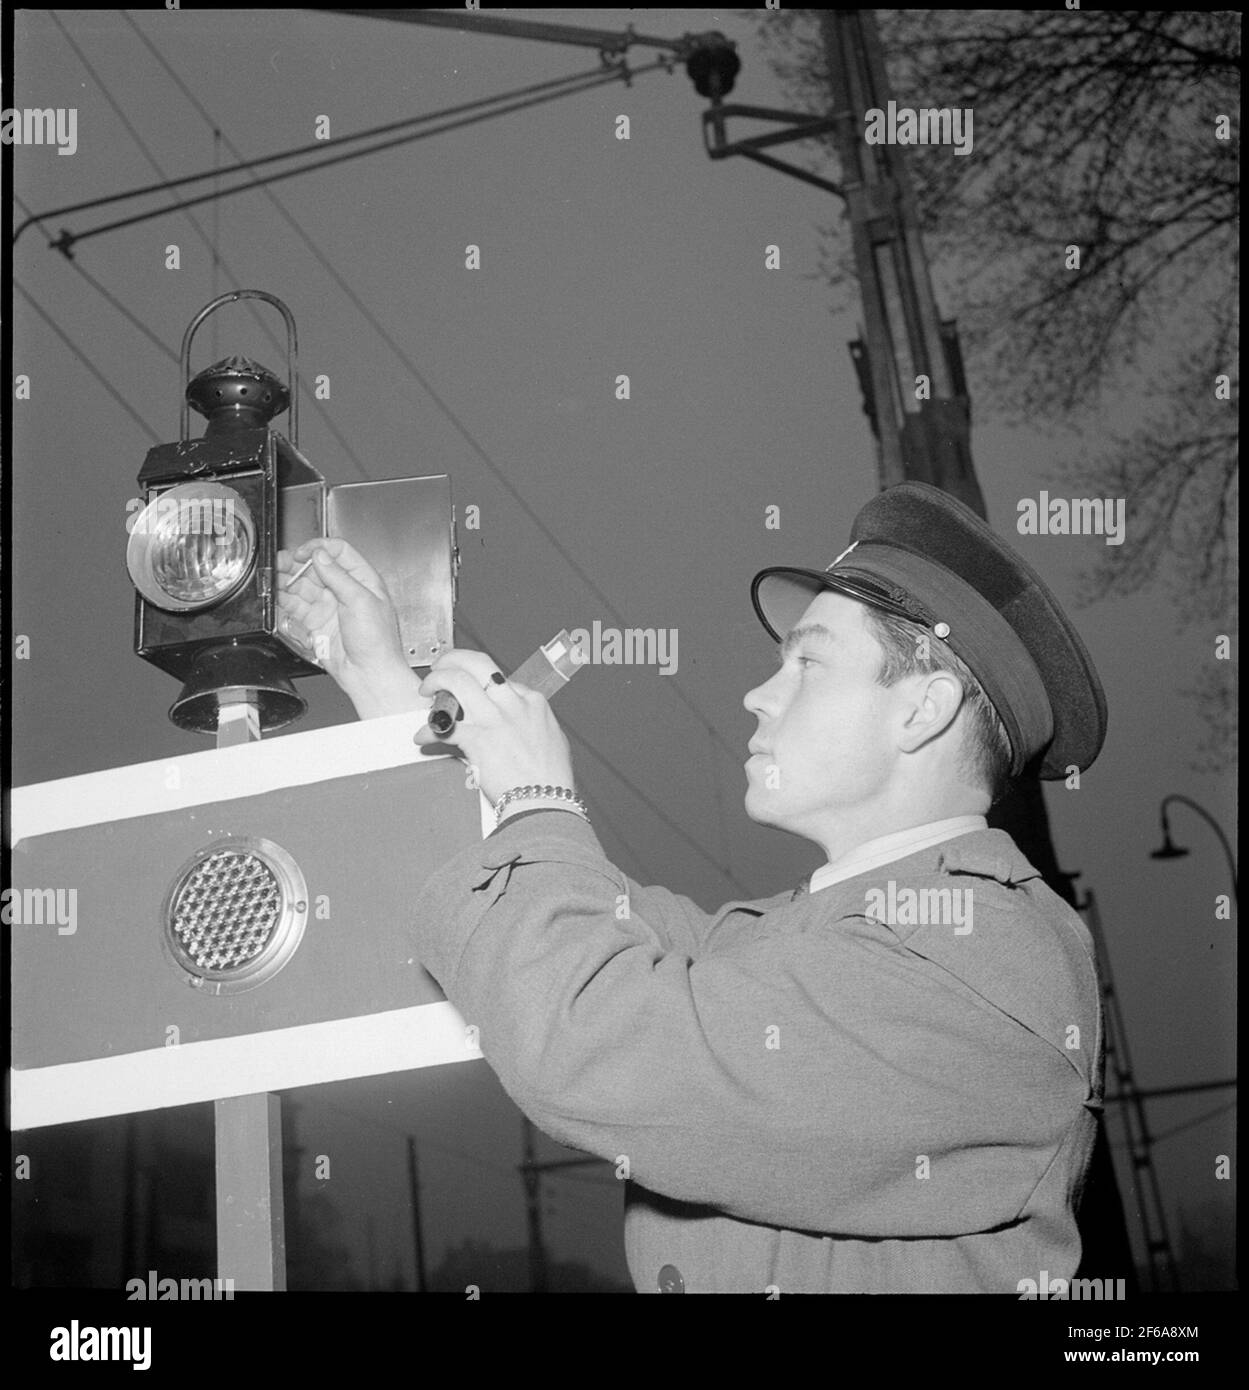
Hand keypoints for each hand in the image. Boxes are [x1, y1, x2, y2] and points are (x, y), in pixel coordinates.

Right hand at [275, 539, 423, 717]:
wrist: (370, 674)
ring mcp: (330, 606)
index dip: (319, 548)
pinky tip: (276, 593)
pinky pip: (297, 606)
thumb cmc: (378, 642)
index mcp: (363, 580)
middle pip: (316, 568)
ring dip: (287, 579)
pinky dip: (285, 599)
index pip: (339, 552)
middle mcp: (345, 591)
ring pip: (304, 586)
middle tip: (280, 562)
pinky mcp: (317, 622)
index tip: (304, 553)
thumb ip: (338, 576)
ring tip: (273, 575)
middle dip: (297, 563)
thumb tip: (320, 555)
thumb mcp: (361, 601)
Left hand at [417, 647, 576, 806]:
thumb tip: (522, 723)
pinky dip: (428, 731)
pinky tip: (422, 737)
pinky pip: (443, 727)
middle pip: (477, 664)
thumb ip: (533, 724)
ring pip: (457, 681)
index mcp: (532, 702)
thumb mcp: (552, 740)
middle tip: (441, 667)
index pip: (500, 678)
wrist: (545, 802)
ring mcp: (494, 719)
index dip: (479, 680)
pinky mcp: (477, 739)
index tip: (468, 688)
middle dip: (453, 659)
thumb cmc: (552, 779)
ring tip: (426, 690)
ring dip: (436, 680)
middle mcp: (512, 704)